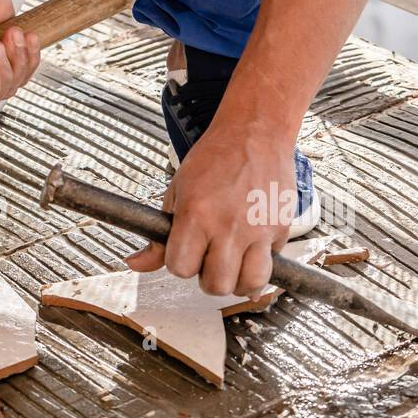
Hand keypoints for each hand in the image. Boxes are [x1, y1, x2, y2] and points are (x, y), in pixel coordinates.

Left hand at [125, 122, 296, 298]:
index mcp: (196, 214)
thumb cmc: (215, 158)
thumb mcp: (177, 191)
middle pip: (216, 285)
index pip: (181, 268)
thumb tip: (136, 264)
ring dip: (240, 281)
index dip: (181, 264)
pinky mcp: (281, 228)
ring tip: (235, 265)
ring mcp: (258, 229)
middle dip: (209, 278)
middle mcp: (228, 225)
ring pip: (251, 284)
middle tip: (211, 261)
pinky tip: (254, 248)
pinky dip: (262, 264)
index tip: (186, 253)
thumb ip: (159, 235)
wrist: (255, 132)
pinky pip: (272, 265)